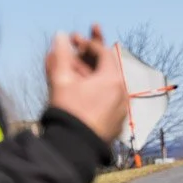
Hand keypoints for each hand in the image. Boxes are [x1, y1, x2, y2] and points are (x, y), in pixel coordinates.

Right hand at [45, 25, 128, 141]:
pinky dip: (95, 90)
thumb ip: (61, 55)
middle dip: (89, 55)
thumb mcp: (61, 80)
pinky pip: (106, 99)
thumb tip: (60, 35)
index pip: (103, 53)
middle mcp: (122, 92)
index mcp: (113, 80)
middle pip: (106, 67)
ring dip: (90, 73)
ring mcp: (120, 108)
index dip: (87, 43)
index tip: (74, 40)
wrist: (74, 147)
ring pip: (106, 83)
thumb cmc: (69, 112)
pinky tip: (81, 89)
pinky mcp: (115, 121)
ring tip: (74, 67)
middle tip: (76, 44)